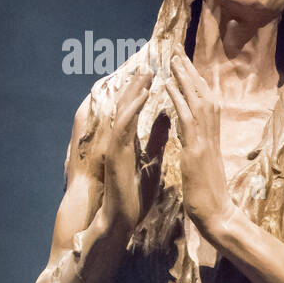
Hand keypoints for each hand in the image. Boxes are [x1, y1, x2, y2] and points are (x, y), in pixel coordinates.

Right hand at [98, 65, 166, 231]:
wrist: (121, 216)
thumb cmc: (134, 192)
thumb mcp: (152, 160)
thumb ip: (157, 138)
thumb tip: (169, 117)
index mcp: (128, 141)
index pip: (135, 110)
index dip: (143, 91)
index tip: (155, 73)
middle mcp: (119, 140)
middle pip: (126, 105)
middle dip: (136, 85)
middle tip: (148, 66)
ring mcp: (114, 146)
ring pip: (121, 111)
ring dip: (133, 91)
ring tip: (146, 74)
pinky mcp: (114, 155)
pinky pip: (122, 127)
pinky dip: (132, 110)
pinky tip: (142, 96)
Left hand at [166, 51, 234, 238]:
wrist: (218, 216)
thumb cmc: (210, 197)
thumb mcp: (203, 168)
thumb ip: (199, 149)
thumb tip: (193, 139)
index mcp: (211, 139)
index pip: (205, 104)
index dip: (195, 84)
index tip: (184, 66)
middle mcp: (212, 135)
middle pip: (204, 95)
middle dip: (190, 72)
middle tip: (177, 51)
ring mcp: (206, 142)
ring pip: (198, 101)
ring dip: (185, 78)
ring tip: (172, 58)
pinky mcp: (197, 150)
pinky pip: (187, 119)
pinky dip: (177, 99)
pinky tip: (167, 85)